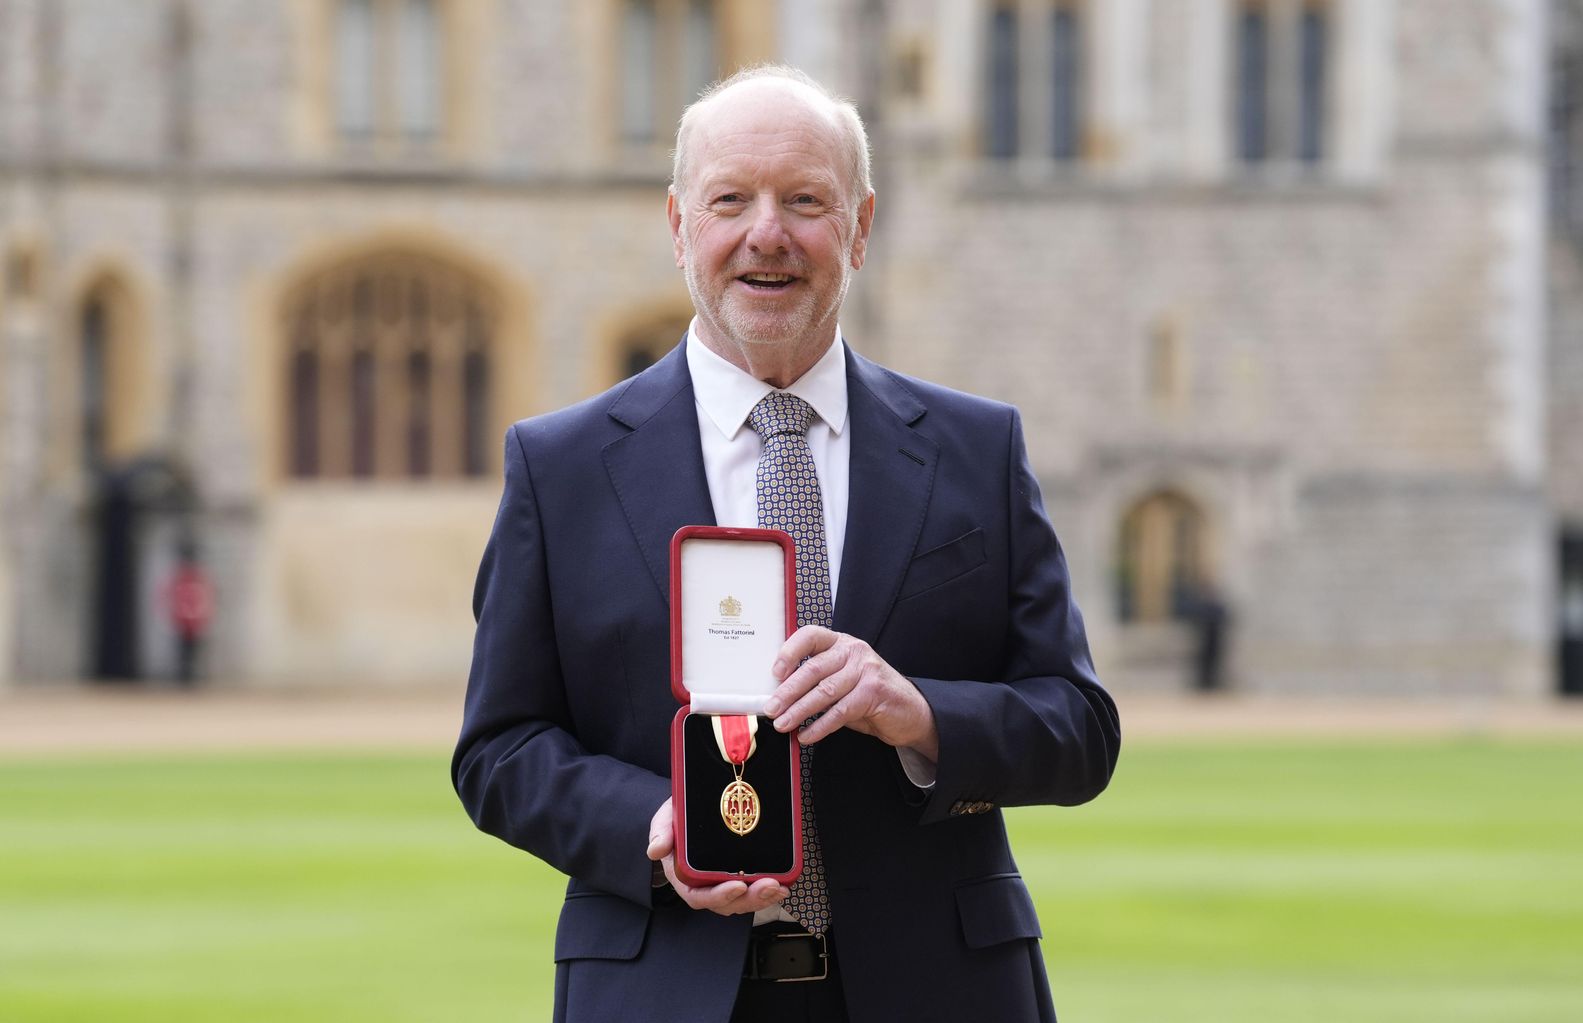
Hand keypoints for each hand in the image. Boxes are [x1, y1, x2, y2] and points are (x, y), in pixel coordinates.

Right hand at [646, 798, 788, 914]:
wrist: (692, 812)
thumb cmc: (678, 820)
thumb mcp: (666, 820)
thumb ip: (661, 832)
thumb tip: (655, 849)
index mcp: (684, 877)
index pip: (699, 896)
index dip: (719, 895)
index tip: (737, 886)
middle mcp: (705, 885)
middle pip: (727, 903)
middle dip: (750, 898)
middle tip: (770, 885)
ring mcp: (723, 883)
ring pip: (743, 901)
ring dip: (763, 897)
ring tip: (780, 887)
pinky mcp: (740, 876)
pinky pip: (753, 891)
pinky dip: (768, 891)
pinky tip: (784, 885)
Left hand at [762, 626, 939, 760]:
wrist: (911, 711)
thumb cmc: (871, 695)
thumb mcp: (843, 680)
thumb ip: (818, 681)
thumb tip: (781, 697)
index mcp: (841, 643)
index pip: (811, 636)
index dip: (789, 652)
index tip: (775, 672)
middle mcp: (854, 651)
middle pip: (813, 669)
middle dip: (788, 692)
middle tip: (772, 708)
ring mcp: (866, 670)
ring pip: (824, 691)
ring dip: (799, 711)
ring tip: (783, 724)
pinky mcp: (874, 692)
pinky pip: (840, 711)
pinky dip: (820, 726)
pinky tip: (807, 735)